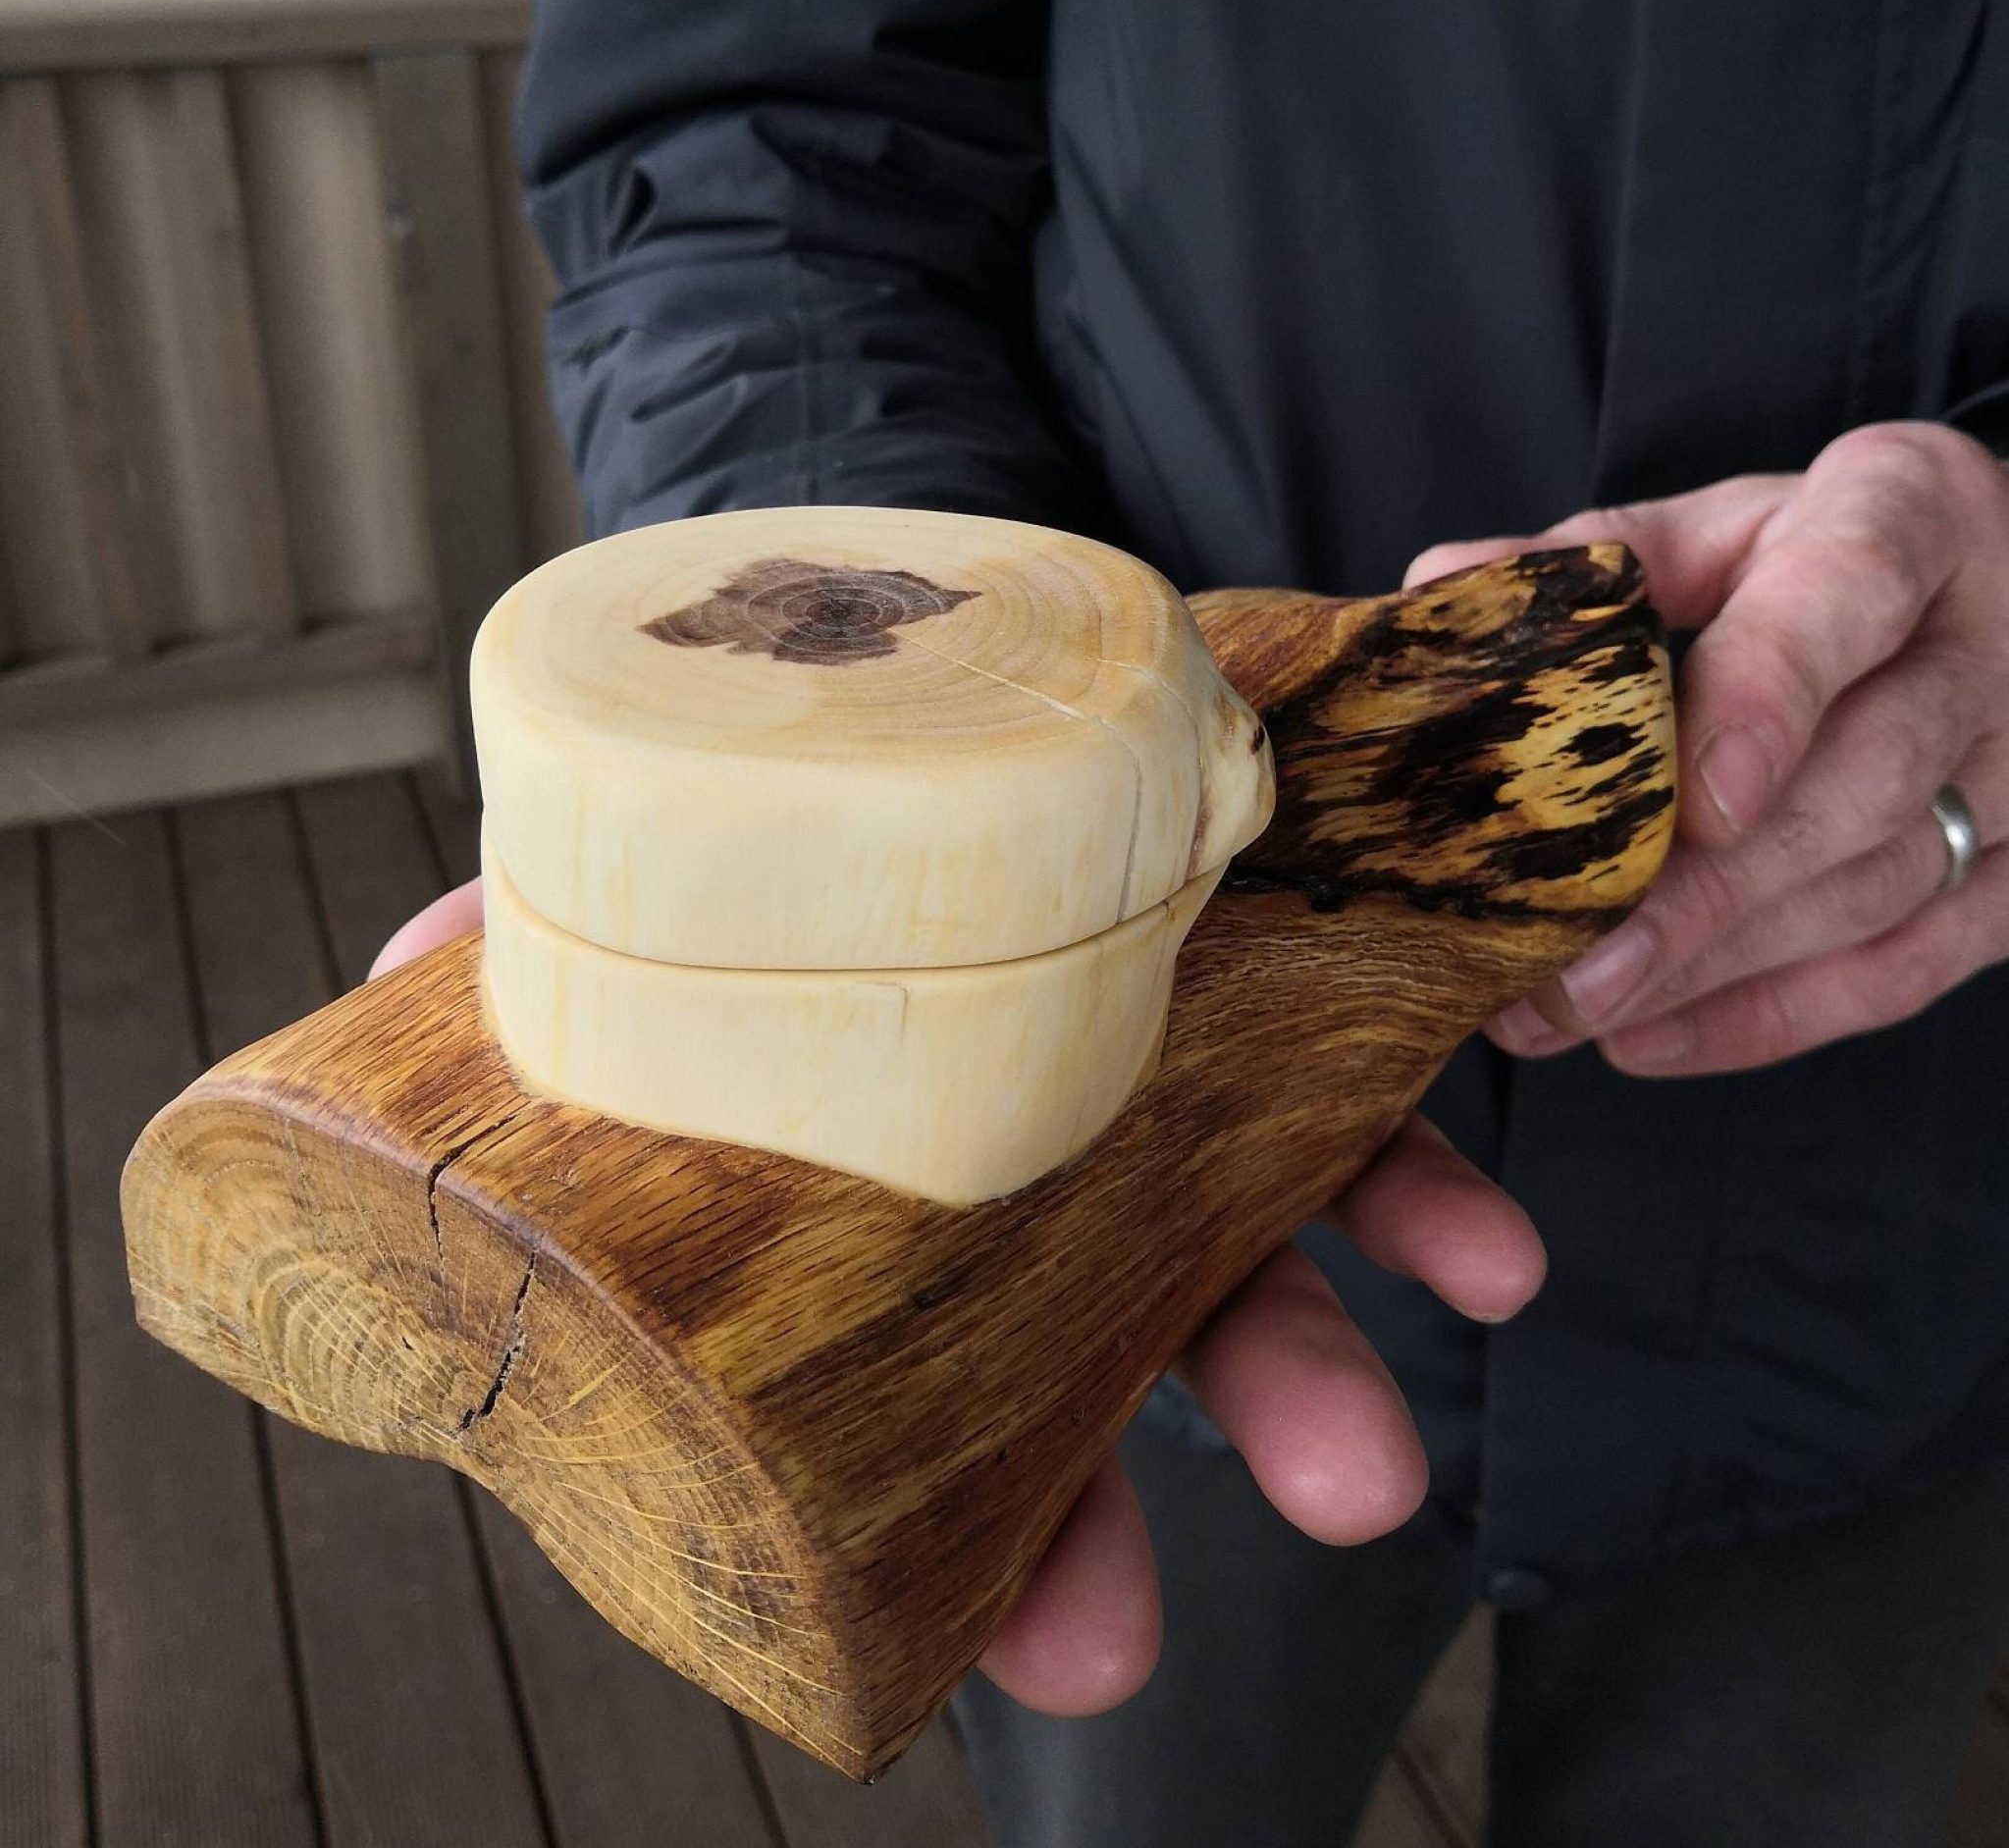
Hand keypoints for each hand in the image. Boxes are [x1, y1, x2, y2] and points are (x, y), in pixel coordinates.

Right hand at [371, 883, 1546, 1712]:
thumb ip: (541, 941)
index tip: (1044, 1640)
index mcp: (893, 1180)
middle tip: (1225, 1573)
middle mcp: (1040, 1157)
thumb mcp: (654, 875)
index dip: (994, 1522)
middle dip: (1178, 1446)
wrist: (929, 671)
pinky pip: (1365, 1083)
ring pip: (1259, 1233)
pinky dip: (1425, 1171)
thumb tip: (395, 989)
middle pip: (1116, 1332)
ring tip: (1402, 1425)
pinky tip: (1485, 1253)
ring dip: (1329, 1346)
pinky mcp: (1268, 969)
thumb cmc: (785, 811)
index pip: (932, 1382)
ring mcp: (1165, 1073)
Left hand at [1408, 421, 2008, 1075]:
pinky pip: (1907, 968)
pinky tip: (1647, 1039)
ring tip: (1571, 1010)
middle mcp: (1988, 647)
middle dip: (1709, 888)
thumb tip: (1439, 586)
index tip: (1693, 799)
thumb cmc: (1816, 560)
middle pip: (1865, 778)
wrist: (1984, 594)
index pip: (1842, 599)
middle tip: (1576, 964)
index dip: (1767, 701)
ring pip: (1880, 888)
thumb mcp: (1719, 528)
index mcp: (1905, 517)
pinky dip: (1771, 1016)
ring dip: (1716, 967)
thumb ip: (1592, 562)